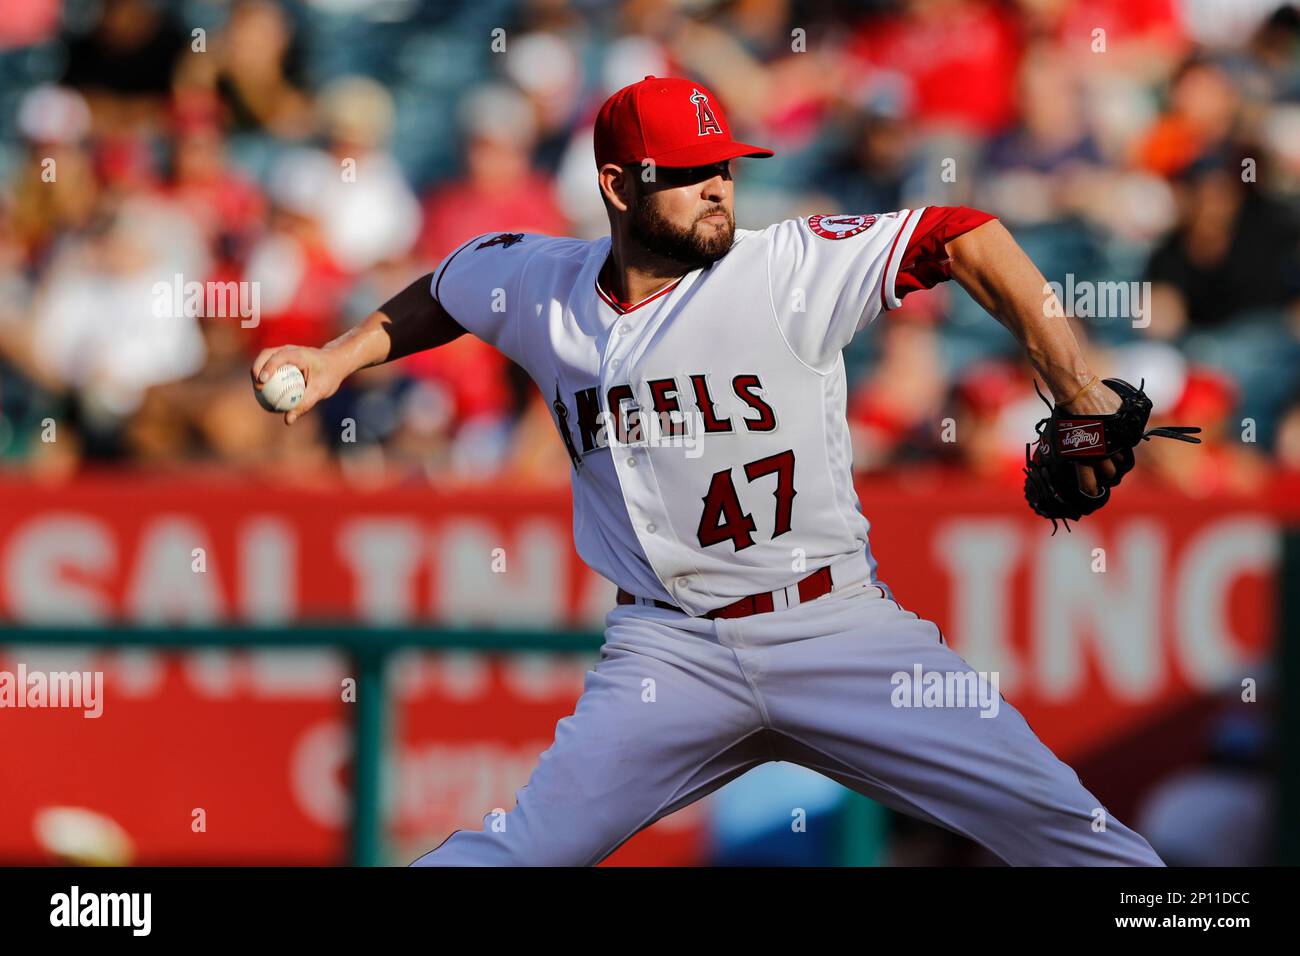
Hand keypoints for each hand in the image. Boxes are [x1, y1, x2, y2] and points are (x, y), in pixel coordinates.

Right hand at [251, 345, 343, 424]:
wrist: (334, 363)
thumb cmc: (329, 375)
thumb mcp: (320, 391)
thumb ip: (304, 404)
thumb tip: (288, 420)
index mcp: (299, 354)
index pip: (279, 357)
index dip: (268, 367)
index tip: (262, 381)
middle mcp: (288, 350)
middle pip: (265, 355)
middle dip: (256, 369)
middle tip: (257, 388)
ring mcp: (283, 353)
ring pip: (264, 359)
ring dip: (257, 373)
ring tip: (258, 391)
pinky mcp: (282, 359)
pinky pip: (269, 367)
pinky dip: (264, 377)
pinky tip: (263, 393)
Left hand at [1059, 378, 1122, 496]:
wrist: (1079, 392)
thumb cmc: (1063, 415)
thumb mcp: (1055, 438)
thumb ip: (1054, 453)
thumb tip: (1043, 462)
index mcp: (1084, 459)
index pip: (1090, 486)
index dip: (1091, 490)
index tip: (1092, 491)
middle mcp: (1102, 454)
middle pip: (1110, 474)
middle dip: (1105, 474)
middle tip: (1101, 468)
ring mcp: (1117, 442)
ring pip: (1122, 460)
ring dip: (1116, 459)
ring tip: (1109, 453)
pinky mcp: (1126, 431)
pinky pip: (1128, 443)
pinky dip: (1123, 443)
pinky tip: (1116, 439)